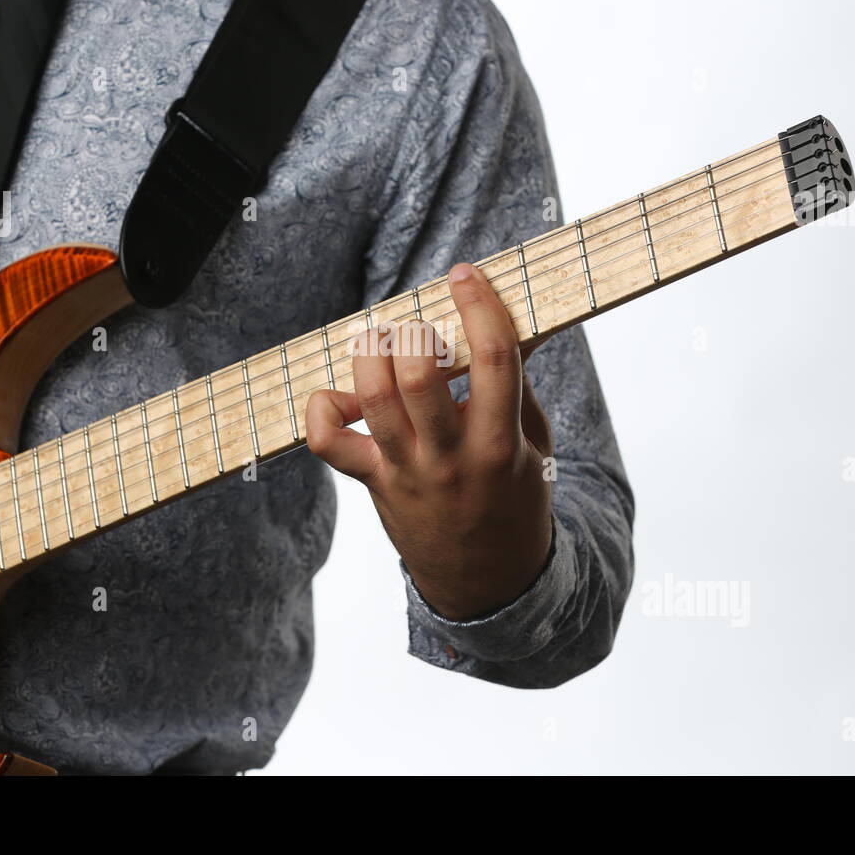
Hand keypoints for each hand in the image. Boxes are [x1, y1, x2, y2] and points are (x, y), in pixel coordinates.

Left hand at [307, 262, 553, 620]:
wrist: (488, 579)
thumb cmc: (513, 498)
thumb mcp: (532, 442)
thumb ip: (518, 383)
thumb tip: (516, 322)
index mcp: (500, 441)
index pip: (493, 359)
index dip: (478, 305)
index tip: (464, 276)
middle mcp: (450, 456)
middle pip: (418, 376)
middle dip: (412, 334)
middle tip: (416, 328)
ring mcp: (407, 472)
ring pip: (372, 400)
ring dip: (369, 356)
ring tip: (380, 342)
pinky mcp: (374, 483)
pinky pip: (328, 443)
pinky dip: (322, 409)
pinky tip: (340, 396)